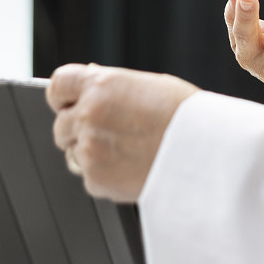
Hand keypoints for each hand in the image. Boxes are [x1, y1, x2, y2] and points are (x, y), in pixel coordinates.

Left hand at [48, 64, 195, 202]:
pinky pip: (90, 177)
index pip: (57, 85)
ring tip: (130, 151)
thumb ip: (110, 87)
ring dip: (92, 153)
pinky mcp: (95, 179)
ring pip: (74, 153)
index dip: (63, 96)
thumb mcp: (148, 85)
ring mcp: (89, 149)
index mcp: (100, 85)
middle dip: (78, 130)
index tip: (69, 103)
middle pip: (61, 125)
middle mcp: (88, 114)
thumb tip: (89, 86)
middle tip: (111, 133)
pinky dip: (106, 175)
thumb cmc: (185, 115)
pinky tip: (133, 166)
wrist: (206, 152)